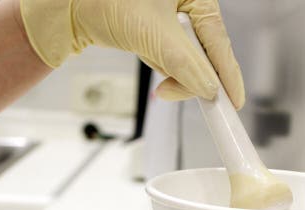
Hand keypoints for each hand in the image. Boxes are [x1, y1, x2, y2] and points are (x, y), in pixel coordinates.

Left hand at [18, 0, 244, 107]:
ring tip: (156, 75)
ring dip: (174, 74)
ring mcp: (173, 17)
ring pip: (187, 59)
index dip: (228, 76)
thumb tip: (209, 89)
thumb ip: (187, 64)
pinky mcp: (157, 30)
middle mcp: (189, 3)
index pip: (220, 42)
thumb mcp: (155, 36)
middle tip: (172, 93)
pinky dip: (163, 67)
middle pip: (205, 53)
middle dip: (191, 77)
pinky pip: (171, 57)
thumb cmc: (110, 1)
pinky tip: (152, 65)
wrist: (70, 5)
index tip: (234, 104)